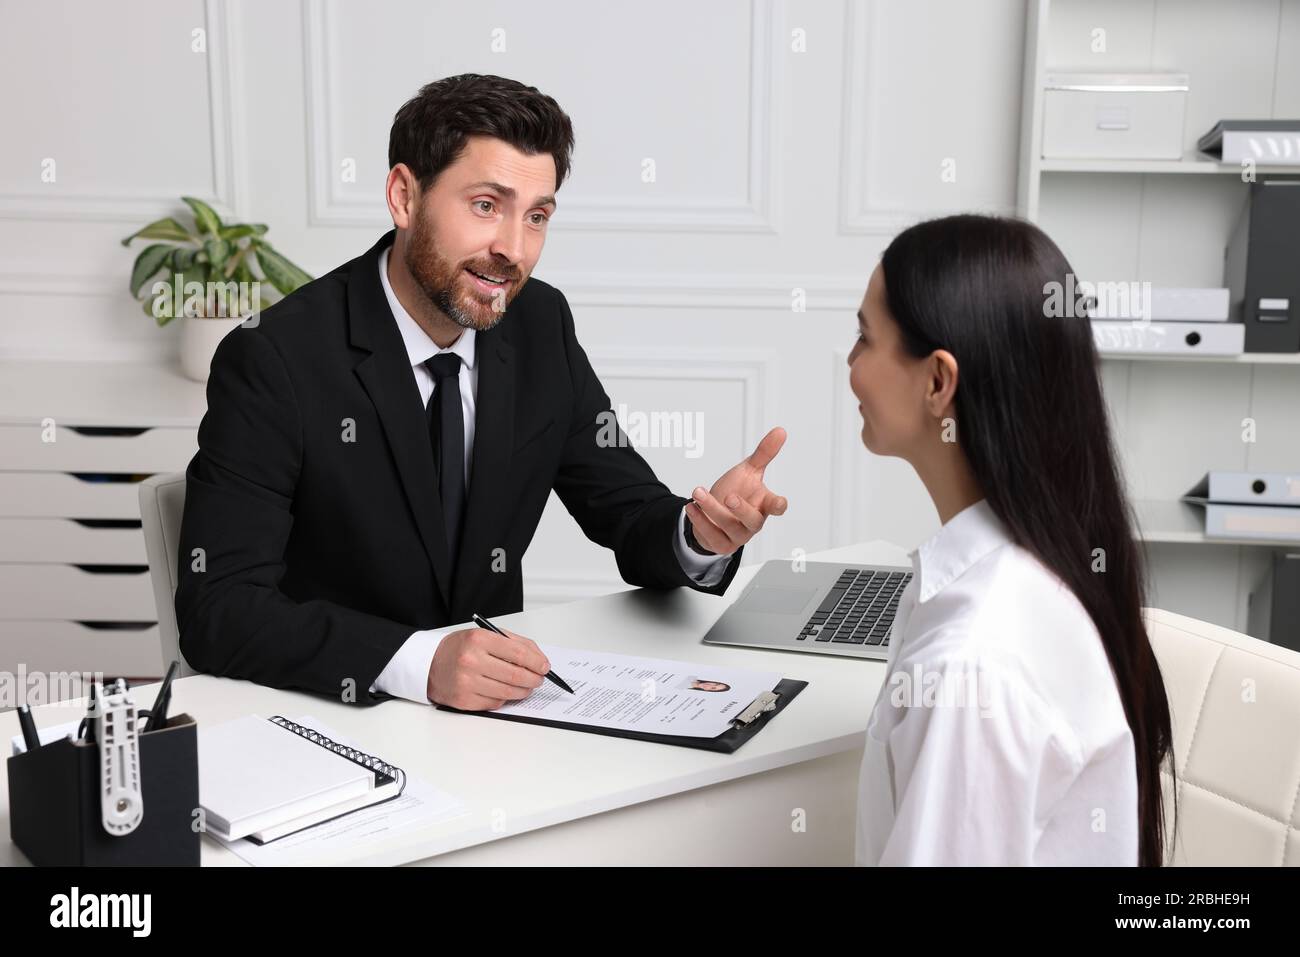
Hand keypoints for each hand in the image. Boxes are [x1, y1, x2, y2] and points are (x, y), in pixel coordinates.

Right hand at [426, 627, 550, 710]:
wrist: (429, 664)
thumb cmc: (461, 649)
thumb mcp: (485, 636)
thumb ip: (514, 644)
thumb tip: (539, 659)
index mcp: (479, 640)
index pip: (518, 653)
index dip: (537, 662)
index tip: (545, 667)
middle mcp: (471, 661)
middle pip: (516, 675)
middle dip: (534, 679)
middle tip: (538, 679)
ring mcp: (467, 682)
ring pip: (508, 692)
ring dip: (523, 691)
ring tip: (526, 686)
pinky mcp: (464, 700)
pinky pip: (495, 702)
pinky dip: (505, 697)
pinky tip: (504, 690)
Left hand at [685, 426, 788, 556]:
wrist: (714, 512)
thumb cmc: (737, 491)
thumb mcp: (749, 470)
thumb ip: (764, 453)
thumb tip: (780, 430)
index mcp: (764, 505)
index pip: (777, 508)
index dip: (779, 506)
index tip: (778, 502)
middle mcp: (752, 522)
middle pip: (753, 521)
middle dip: (741, 509)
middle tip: (729, 496)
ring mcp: (738, 535)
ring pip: (728, 526)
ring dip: (712, 509)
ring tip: (698, 492)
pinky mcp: (721, 543)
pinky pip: (711, 536)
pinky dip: (700, 521)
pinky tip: (691, 506)